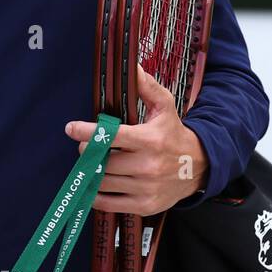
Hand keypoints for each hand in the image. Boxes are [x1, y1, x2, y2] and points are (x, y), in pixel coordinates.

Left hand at [66, 66, 208, 214]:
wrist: (201, 167)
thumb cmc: (174, 134)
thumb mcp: (165, 107)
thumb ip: (147, 87)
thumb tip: (132, 66)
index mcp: (150, 140)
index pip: (110, 136)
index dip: (86, 132)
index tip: (70, 128)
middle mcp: (148, 166)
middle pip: (101, 161)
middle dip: (88, 152)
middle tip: (88, 147)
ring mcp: (146, 188)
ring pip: (102, 182)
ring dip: (91, 173)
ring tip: (92, 163)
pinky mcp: (145, 205)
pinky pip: (108, 202)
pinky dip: (95, 195)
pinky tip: (94, 184)